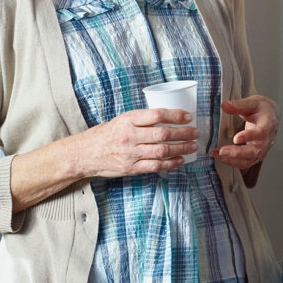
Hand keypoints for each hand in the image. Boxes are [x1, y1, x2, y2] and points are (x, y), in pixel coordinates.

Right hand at [72, 108, 199, 177]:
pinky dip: (171, 163)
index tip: (189, 116)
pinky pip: (156, 166)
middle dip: (184, 133)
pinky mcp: (131, 168)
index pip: (157, 115)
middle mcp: (130, 136)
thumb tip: (169, 117)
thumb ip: (142, 119)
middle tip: (196, 132)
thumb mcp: (122, 120)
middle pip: (164, 134)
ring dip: (182, 148)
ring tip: (193, 146)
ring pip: (162, 150)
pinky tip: (181, 160)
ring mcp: (131, 153)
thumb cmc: (106, 134)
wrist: (85, 153)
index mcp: (128, 120)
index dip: (176, 115)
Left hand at [211, 95, 279, 170]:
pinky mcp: (254, 155)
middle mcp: (267, 139)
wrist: (270, 116)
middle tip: (222, 151)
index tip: (236, 138)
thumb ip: (239, 105)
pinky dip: (231, 161)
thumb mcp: (252, 102)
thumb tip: (224, 105)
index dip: (249, 136)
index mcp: (268, 124)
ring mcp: (261, 149)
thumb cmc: (261, 109)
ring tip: (217, 154)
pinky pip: (244, 163)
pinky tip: (219, 155)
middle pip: (255, 151)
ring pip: (249, 160)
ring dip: (232, 160)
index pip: (261, 132)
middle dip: (238, 153)